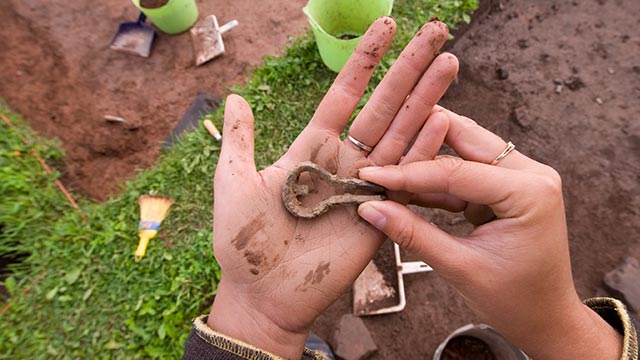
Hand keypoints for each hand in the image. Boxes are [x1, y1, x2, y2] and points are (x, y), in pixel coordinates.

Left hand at [208, 18, 457, 357]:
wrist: (261, 293)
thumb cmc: (242, 242)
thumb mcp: (234, 182)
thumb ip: (240, 140)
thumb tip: (234, 98)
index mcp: (311, 148)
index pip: (344, 95)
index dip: (364, 61)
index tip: (385, 27)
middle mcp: (343, 162)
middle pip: (383, 107)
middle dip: (408, 70)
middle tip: (435, 35)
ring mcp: (364, 187)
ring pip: (401, 136)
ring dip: (425, 101)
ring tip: (447, 65)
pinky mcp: (378, 215)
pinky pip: (404, 179)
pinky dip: (424, 150)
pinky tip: (442, 119)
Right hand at [357, 108, 622, 358]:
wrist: (545, 318)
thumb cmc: (514, 300)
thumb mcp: (459, 267)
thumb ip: (413, 233)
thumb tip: (370, 208)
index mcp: (530, 192)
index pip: (457, 171)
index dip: (409, 172)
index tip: (370, 172)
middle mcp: (531, 174)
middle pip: (466, 139)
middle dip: (420, 139)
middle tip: (379, 143)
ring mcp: (520, 177)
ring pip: (463, 150)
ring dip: (425, 159)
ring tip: (386, 167)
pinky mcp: (506, 186)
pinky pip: (465, 171)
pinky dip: (435, 180)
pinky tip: (405, 185)